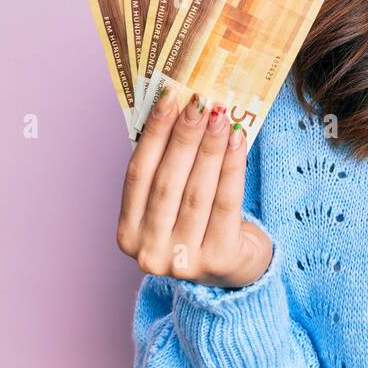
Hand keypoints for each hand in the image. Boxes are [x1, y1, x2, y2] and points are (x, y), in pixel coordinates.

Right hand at [117, 88, 273, 288]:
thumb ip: (168, 167)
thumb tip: (180, 109)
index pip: (138, 174)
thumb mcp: (174, 203)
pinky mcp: (218, 260)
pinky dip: (232, 167)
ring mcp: (183, 261)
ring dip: (210, 147)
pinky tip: (238, 141)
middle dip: (184, 137)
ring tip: (221, 115)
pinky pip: (226, 203)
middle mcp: (149, 252)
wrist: (236, 270)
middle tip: (199, 102)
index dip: (153, 134)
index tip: (168, 97)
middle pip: (167, 182)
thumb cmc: (200, 226)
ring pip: (197, 191)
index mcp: (128, 234)